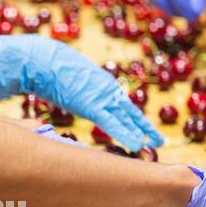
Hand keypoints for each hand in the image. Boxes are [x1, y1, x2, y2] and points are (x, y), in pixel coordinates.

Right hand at [0, 35, 162, 151]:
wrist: (45, 61)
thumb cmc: (51, 69)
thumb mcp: (70, 80)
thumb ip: (78, 89)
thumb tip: (73, 94)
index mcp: (104, 85)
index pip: (122, 105)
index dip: (133, 118)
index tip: (143, 127)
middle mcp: (108, 92)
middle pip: (130, 113)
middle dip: (145, 128)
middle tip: (160, 140)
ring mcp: (103, 98)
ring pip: (126, 120)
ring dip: (141, 134)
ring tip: (157, 144)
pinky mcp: (94, 107)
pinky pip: (113, 124)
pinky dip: (126, 135)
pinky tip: (138, 145)